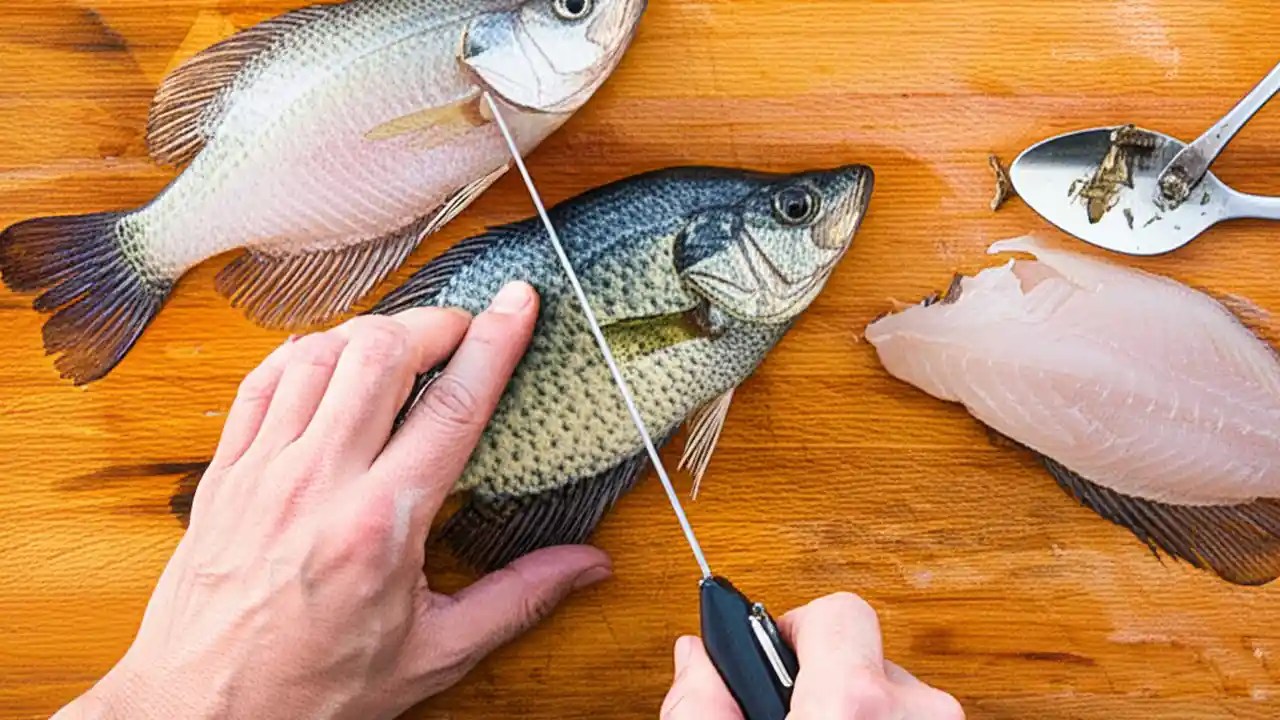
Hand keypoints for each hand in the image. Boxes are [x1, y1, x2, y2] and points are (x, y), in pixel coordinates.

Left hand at [53, 281, 612, 719]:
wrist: (203, 713)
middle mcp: (319, 482)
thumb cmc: (315, 689)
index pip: (452, 406)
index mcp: (382, 525)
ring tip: (404, 342)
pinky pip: (262, 380)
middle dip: (433, 322)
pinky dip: (304, 352)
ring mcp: (264, 470)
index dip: (494, 343)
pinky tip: (330, 359)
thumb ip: (517, 598)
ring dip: (371, 331)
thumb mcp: (434, 653)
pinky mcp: (225, 473)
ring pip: (319, 354)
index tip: (518, 304)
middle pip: (381, 355)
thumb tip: (588, 566)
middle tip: (462, 328)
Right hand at [661, 593, 963, 718]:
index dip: (794, 634)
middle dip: (827, 683)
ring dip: (859, 716)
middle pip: (868, 656)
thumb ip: (700, 706)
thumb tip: (697, 660)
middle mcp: (921, 713)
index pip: (839, 612)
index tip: (773, 668)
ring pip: (895, 699)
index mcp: (855, 705)